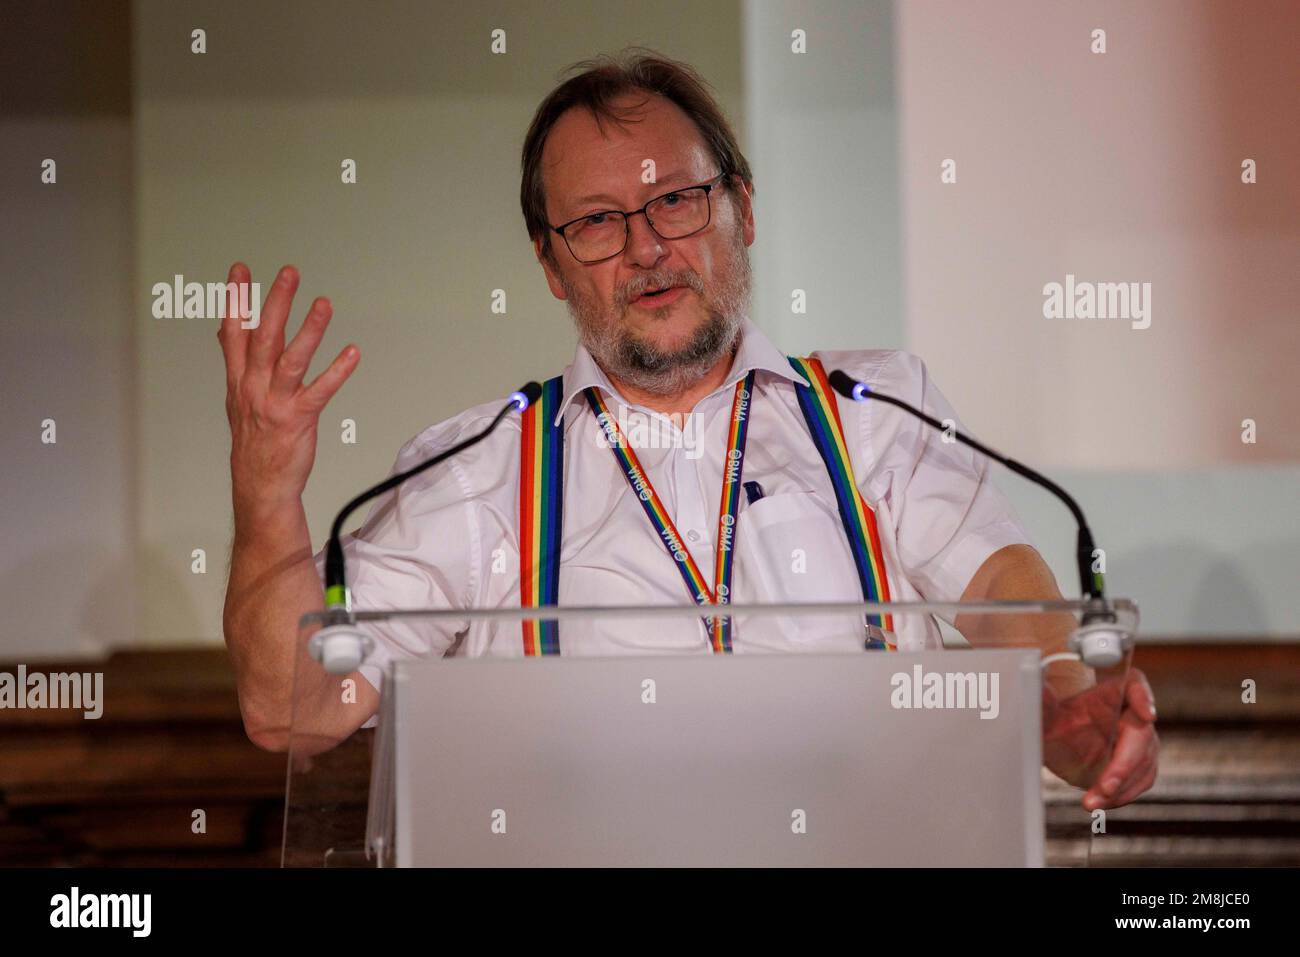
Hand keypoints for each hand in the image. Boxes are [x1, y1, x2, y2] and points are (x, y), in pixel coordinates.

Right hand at [218, 263, 359, 522]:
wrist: (260, 484)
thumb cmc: (254, 440)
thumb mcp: (237, 396)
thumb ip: (236, 360)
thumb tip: (227, 329)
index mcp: (239, 380)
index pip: (234, 332)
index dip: (237, 300)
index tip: (240, 270)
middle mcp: (254, 387)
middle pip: (264, 338)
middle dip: (275, 303)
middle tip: (289, 274)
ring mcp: (275, 403)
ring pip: (291, 360)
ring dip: (308, 330)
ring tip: (323, 304)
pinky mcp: (298, 419)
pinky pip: (320, 391)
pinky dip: (337, 371)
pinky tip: (352, 352)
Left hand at [1041, 666, 1158, 809]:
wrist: (1063, 736)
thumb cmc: (1059, 718)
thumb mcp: (1048, 712)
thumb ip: (1045, 703)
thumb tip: (1037, 691)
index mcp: (1113, 690)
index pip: (1135, 684)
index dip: (1144, 698)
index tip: (1148, 715)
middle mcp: (1133, 713)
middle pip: (1141, 736)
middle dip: (1124, 765)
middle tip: (1106, 787)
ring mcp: (1143, 741)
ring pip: (1143, 764)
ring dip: (1120, 787)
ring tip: (1092, 802)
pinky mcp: (1142, 764)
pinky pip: (1140, 781)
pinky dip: (1122, 795)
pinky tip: (1101, 802)